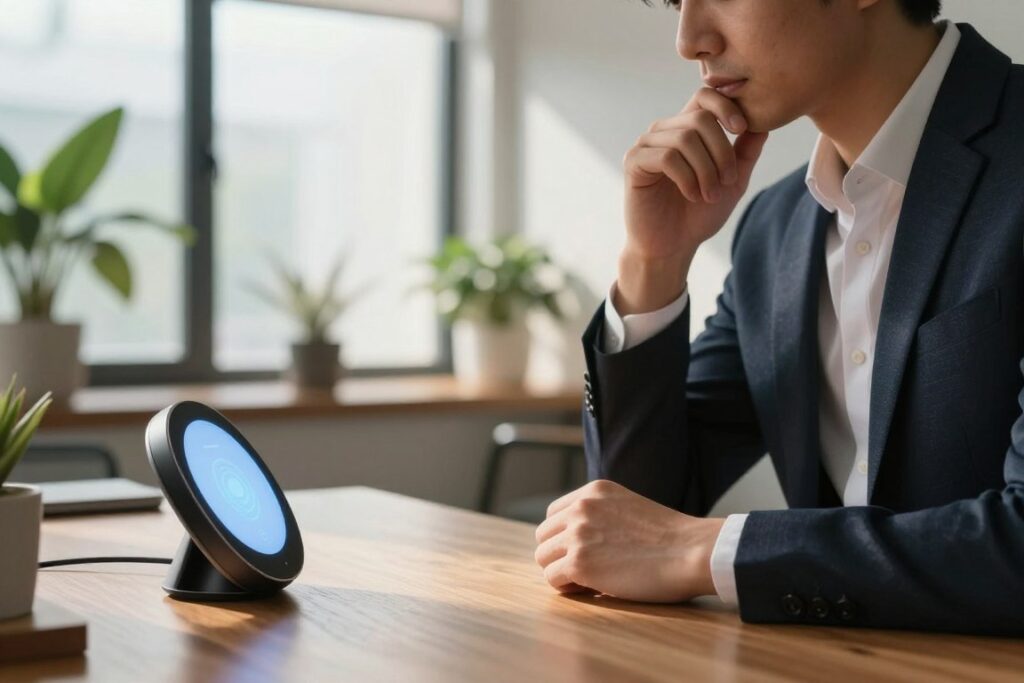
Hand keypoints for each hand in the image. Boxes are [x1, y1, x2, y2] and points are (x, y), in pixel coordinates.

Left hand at [534, 480, 724, 602]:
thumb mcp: (628, 507)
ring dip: (561, 572)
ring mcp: (578, 534)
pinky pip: (553, 579)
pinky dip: (567, 588)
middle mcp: (581, 507)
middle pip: (544, 536)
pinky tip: (591, 590)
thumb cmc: (671, 537)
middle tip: (584, 570)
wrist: (692, 551)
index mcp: (594, 491)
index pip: (554, 514)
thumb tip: (580, 540)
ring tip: (588, 581)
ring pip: (543, 557)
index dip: (564, 537)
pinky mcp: (579, 562)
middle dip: (559, 554)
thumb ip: (602, 514)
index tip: (584, 551)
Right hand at [617, 88, 768, 312]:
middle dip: (721, 151)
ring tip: (709, 194)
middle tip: (727, 181)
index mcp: (686, 129)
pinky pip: (666, 157)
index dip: (726, 106)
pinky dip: (686, 178)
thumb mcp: (733, 180)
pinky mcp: (634, 163)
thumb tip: (765, 122)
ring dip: (706, 170)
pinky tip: (691, 195)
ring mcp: (646, 145)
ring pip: (685, 138)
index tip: (742, 129)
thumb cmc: (699, 215)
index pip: (705, 96)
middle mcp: (664, 131)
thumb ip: (746, 152)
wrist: (672, 246)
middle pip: (700, 119)